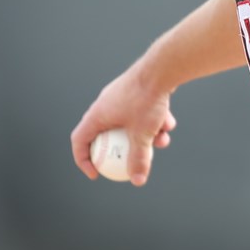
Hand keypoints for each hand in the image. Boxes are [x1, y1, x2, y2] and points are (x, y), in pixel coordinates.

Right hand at [69, 70, 175, 184]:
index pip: (79, 140)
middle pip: (107, 134)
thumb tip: (137, 181)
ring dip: (145, 135)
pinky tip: (169, 124)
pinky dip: (153, 120)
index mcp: (97, 115)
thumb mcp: (142, 134)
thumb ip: (139, 158)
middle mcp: (105, 104)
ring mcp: (121, 96)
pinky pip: (141, 111)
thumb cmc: (147, 99)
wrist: (163, 68)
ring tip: (162, 140)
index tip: (96, 173)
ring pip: (129, 123)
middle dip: (124, 148)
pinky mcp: (137, 90)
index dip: (83, 160)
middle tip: (132, 161)